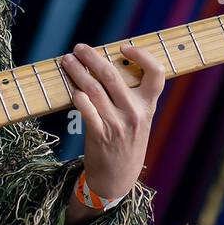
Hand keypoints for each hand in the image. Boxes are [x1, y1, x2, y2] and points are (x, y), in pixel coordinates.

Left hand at [61, 42, 164, 214]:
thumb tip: (110, 66)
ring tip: (67, 61)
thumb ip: (132, 96)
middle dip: (91, 57)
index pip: (156, 73)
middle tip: (79, 48)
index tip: (124, 47)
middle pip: (112, 74)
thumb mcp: (139, 120)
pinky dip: (77, 96)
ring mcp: (117, 124)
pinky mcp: (100, 134)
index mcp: (148, 106)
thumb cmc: (127, 143)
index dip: (143, 55)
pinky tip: (71, 87)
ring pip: (94, 88)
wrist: (118, 178)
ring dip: (77, 71)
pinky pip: (86, 109)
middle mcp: (135, 112)